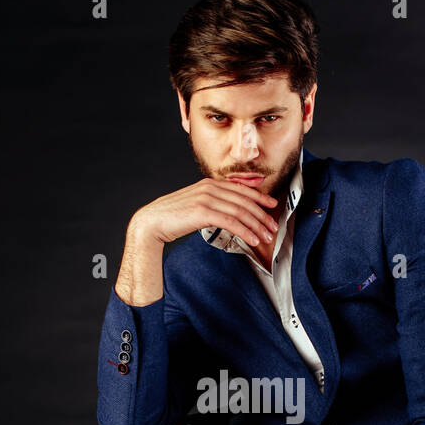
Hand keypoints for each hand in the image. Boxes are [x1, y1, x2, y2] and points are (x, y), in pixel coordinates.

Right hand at [132, 176, 279, 248]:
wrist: (152, 222)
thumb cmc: (173, 216)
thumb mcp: (196, 204)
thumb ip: (213, 203)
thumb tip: (229, 211)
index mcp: (209, 183)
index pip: (241, 189)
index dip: (260, 197)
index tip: (272, 206)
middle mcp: (210, 188)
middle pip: (244, 201)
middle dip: (262, 215)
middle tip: (272, 227)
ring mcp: (206, 198)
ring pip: (240, 212)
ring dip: (256, 226)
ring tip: (265, 237)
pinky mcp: (203, 212)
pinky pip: (231, 222)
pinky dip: (245, 231)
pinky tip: (252, 240)